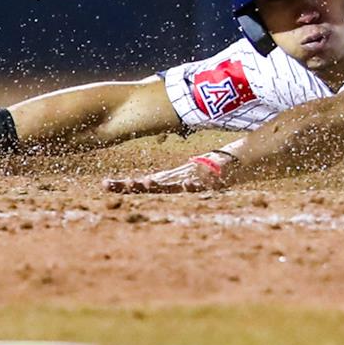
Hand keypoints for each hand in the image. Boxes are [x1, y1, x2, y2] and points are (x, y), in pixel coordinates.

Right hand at [103, 151, 233, 193]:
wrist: (239, 167)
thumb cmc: (208, 168)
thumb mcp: (185, 167)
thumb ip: (169, 165)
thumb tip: (146, 156)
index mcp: (172, 181)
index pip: (145, 183)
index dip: (126, 186)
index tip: (104, 185)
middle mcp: (181, 186)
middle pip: (156, 188)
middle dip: (137, 188)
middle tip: (120, 185)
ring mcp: (197, 185)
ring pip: (177, 189)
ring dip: (161, 186)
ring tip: (147, 182)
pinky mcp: (215, 184)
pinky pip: (203, 186)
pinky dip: (194, 185)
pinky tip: (185, 184)